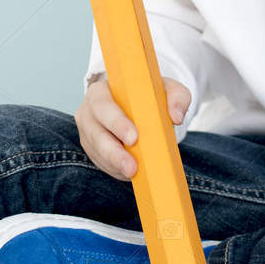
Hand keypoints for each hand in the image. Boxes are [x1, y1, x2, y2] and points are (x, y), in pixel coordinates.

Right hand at [74, 75, 190, 180]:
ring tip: (133, 173)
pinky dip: (114, 169)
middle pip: (95, 132)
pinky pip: (101, 162)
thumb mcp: (168, 89)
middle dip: (113, 152)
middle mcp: (89, 111)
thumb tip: (176, 117)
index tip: (134, 138)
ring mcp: (88, 132)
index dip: (116, 122)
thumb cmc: (150, 95)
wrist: (140, 105)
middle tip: (132, 167)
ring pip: (97, 151)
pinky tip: (129, 173)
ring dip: (114, 164)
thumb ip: (177, 97)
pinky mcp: (92, 148)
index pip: (102, 104)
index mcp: (101, 91)